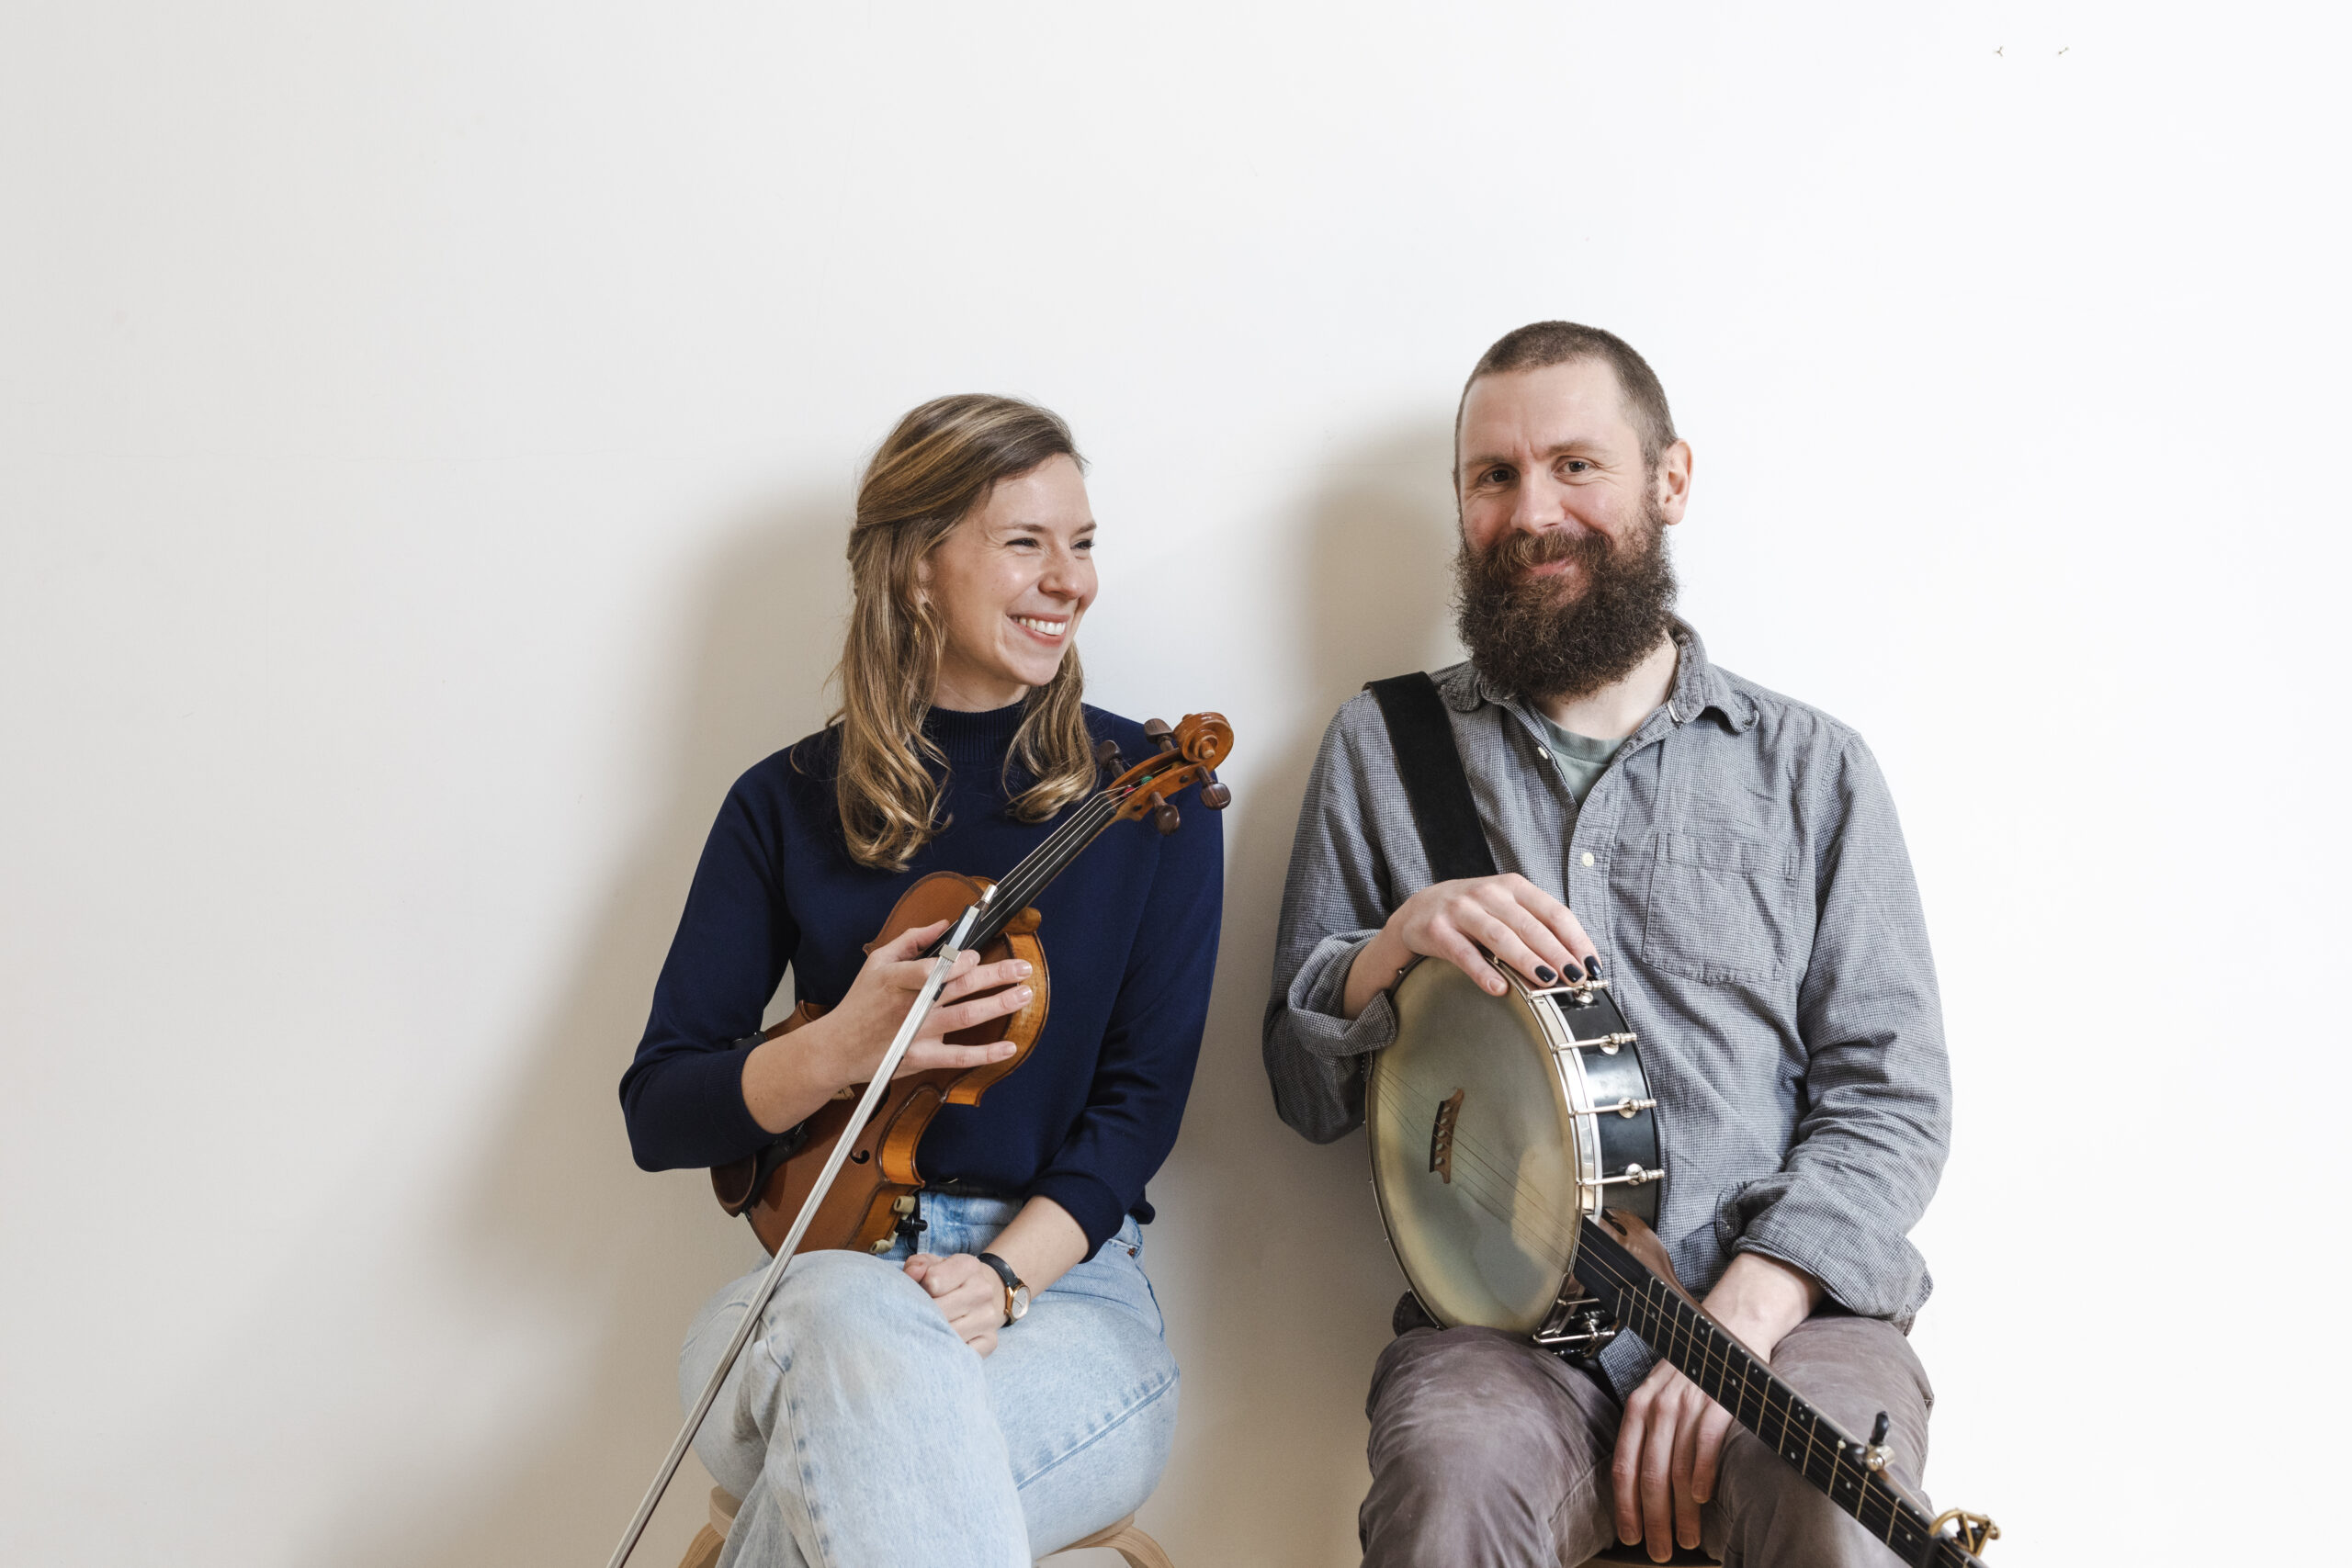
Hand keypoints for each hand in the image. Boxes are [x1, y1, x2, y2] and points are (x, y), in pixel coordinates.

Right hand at [741, 918, 1032, 1133]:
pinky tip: (1009, 1046)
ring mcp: (919, 1033)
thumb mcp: (877, 961)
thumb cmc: (861, 1001)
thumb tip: (944, 925)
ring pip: (966, 1017)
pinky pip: (959, 1056)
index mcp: (898, 979)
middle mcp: (912, 1006)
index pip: (932, 968)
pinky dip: (986, 1053)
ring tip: (1024, 994)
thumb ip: (910, 940)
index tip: (977, 955)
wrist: (838, 1048)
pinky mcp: (923, 1057)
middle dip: (995, 976)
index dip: (958, 962)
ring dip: (998, 1005)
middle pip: (959, 988)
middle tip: (1023, 968)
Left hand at [902, 1251, 1007, 1355]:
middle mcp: (983, 1291)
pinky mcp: (990, 1341)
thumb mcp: (932, 1265)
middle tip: (912, 1318)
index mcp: (968, 1266)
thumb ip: (918, 1265)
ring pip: (949, 1334)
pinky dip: (946, 1353)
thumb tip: (911, 1274)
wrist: (981, 1296)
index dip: (918, 1290)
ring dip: (931, 1335)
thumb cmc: (947, 1280)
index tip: (918, 1293)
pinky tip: (940, 1344)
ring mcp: (988, 1317)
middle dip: (921, 1316)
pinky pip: (961, 1353)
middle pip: (939, 1311)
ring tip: (923, 1331)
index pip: (933, 1281)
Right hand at [1343, 873, 1594, 1015]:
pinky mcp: (1438, 930)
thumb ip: (1536, 928)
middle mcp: (1488, 894)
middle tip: (1575, 978)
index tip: (1591, 965)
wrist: (1419, 909)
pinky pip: (1463, 953)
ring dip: (1527, 960)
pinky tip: (1499, 988)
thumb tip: (1576, 963)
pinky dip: (1483, 971)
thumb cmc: (1474, 913)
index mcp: (1513, 887)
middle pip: (1530, 926)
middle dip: (1556, 954)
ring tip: (1546, 982)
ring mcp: (1461, 910)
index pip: (1554, 912)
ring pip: (1500, 937)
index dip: (1576, 939)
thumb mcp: (1506, 909)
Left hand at [1608, 1253, 1821, 1560]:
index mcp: (1639, 1406)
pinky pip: (1705, 1442)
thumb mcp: (1661, 1394)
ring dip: (1681, 1510)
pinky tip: (1701, 1497)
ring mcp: (1687, 1402)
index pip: (1624, 1466)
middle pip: (1649, 1475)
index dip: (1625, 1506)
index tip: (1630, 1536)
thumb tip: (1643, 1483)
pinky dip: (1702, 1471)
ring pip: (1676, 1467)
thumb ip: (1652, 1430)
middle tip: (1661, 1549)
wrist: (1732, 1323)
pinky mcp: (1717, 1400)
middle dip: (1654, 1520)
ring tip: (1687, 1537)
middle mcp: (1658, 1405)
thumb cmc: (1696, 1367)